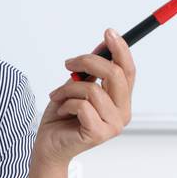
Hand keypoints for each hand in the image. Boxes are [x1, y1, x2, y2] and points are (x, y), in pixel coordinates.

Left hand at [34, 28, 134, 165]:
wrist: (48, 145)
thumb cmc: (63, 116)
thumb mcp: (77, 85)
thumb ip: (92, 69)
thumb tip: (104, 44)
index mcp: (121, 101)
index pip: (128, 70)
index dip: (121, 49)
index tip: (108, 32)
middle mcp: (123, 113)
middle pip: (115, 74)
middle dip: (88, 62)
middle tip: (68, 64)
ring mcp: (113, 126)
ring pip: (93, 89)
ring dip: (69, 88)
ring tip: (59, 96)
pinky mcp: (98, 134)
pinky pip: (82, 105)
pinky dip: (66, 103)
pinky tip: (62, 111)